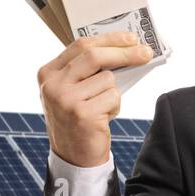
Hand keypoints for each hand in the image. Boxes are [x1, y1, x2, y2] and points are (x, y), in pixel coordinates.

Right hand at [37, 31, 151, 166]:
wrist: (73, 157)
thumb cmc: (78, 120)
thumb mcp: (74, 91)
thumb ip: (89, 70)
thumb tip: (126, 49)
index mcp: (48, 73)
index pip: (80, 45)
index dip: (109, 39)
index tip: (130, 38)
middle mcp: (53, 84)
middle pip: (94, 55)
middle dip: (124, 52)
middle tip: (146, 52)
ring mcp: (65, 99)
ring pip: (108, 79)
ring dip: (114, 93)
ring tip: (102, 108)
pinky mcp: (82, 114)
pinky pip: (113, 97)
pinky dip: (115, 107)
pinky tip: (103, 119)